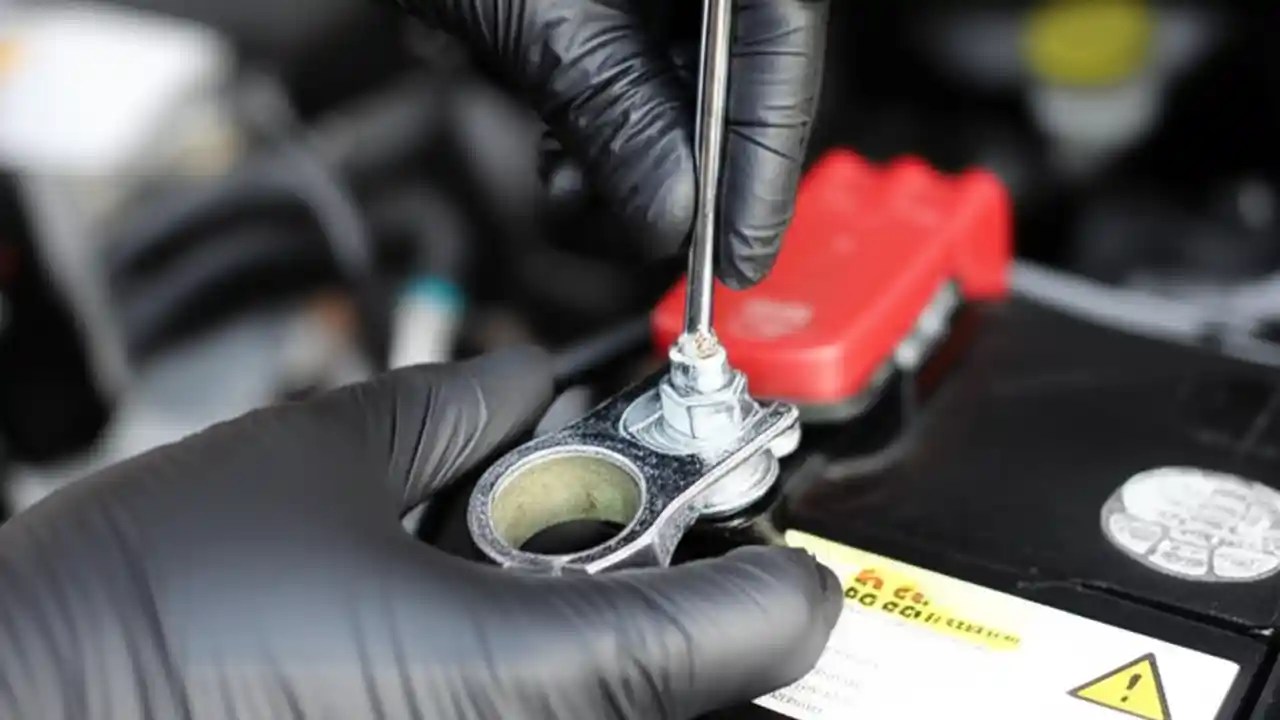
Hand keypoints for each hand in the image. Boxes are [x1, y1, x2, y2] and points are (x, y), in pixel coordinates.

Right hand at [0, 348, 840, 718]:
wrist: (17, 712)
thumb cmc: (134, 615)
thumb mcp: (315, 460)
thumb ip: (448, 411)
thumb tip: (516, 388)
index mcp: (523, 671)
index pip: (746, 638)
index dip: (787, 588)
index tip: (791, 560)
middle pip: (676, 681)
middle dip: (666, 597)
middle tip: (607, 531)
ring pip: (598, 707)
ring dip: (589, 637)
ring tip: (498, 572)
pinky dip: (524, 674)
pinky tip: (443, 630)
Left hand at [399, 0, 829, 287]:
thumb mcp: (537, 8)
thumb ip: (613, 111)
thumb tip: (667, 214)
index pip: (778, 50)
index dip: (762, 164)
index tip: (739, 257)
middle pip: (734, 71)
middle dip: (678, 168)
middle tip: (644, 237)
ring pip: (678, 78)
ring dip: (628, 153)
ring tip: (575, 195)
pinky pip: (630, 62)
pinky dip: (597, 118)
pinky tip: (563, 159)